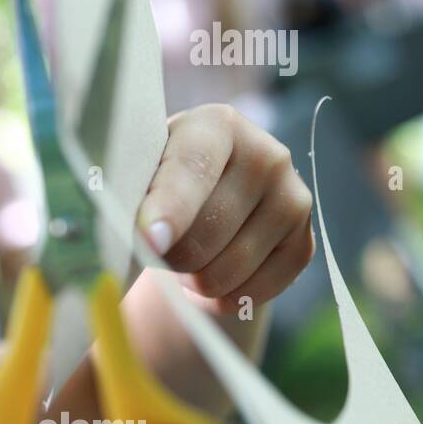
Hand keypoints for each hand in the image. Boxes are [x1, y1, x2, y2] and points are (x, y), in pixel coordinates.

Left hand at [136, 104, 314, 313]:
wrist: (204, 197)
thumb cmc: (156, 181)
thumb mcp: (140, 172)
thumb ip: (129, 195)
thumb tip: (118, 241)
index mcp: (215, 125)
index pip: (191, 169)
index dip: (169, 209)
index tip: (148, 241)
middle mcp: (266, 154)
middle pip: (207, 232)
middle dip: (168, 256)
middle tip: (154, 248)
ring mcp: (293, 198)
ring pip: (225, 271)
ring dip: (191, 279)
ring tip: (181, 257)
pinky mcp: (304, 241)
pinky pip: (253, 293)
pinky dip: (220, 298)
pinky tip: (207, 276)